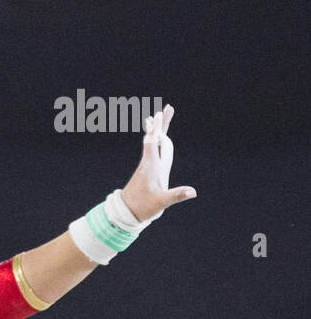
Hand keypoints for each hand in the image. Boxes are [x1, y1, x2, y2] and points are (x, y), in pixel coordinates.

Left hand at [120, 104, 196, 220]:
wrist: (126, 211)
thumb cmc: (142, 207)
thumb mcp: (161, 202)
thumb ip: (176, 195)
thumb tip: (192, 191)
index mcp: (152, 166)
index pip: (153, 143)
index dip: (156, 129)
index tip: (158, 115)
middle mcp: (149, 162)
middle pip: (156, 138)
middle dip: (162, 123)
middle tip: (168, 108)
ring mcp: (149, 165)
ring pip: (155, 143)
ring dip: (159, 129)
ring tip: (161, 115)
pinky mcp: (149, 169)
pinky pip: (154, 150)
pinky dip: (158, 140)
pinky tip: (158, 136)